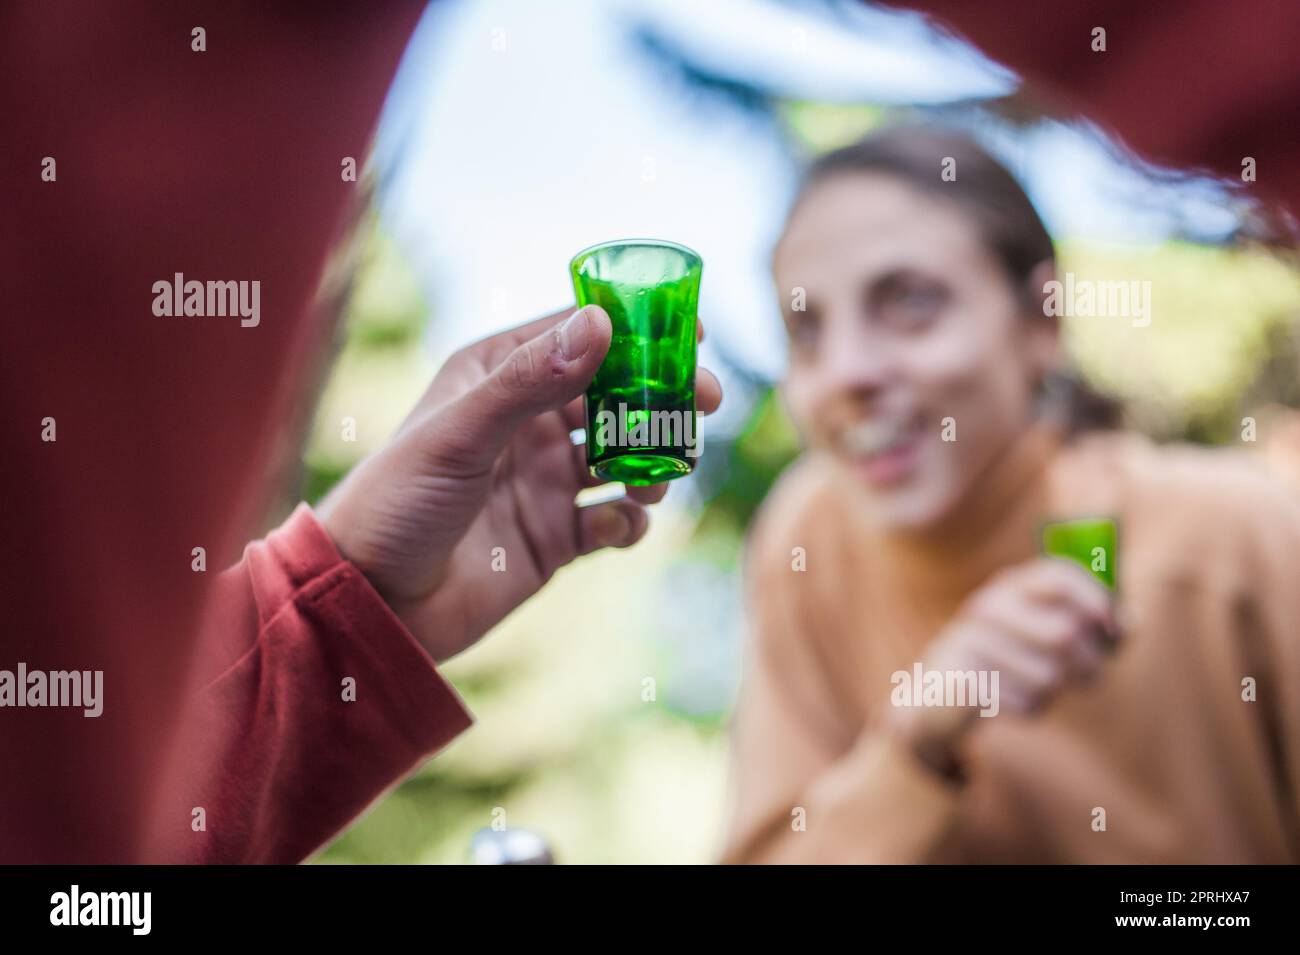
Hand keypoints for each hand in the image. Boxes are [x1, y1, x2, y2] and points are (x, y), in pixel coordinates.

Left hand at [316, 304, 721, 661]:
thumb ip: (531, 382)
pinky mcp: (554, 537)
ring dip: (651, 464)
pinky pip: (612, 520)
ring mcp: (542, 481)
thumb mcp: (460, 433)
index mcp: (496, 376)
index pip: (578, 335)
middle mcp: (525, 423)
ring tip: (654, 481)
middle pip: (615, 397)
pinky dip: (626, 522)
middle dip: (662, 400)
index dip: (638, 331)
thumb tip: (602, 324)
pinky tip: (614, 528)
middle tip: (703, 403)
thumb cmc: (395, 501)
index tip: (694, 334)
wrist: (371, 603)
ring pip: (624, 458)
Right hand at [889, 557, 1116, 772]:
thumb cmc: (1015, 652)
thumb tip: (1130, 623)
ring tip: (1040, 683)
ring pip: (1049, 677)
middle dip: (1089, 662)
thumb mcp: (1048, 625)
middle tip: (1089, 672)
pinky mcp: (964, 682)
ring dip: (1057, 689)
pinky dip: (1031, 708)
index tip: (1116, 627)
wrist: (944, 687)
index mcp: (1013, 584)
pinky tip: (1013, 698)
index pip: (1061, 577)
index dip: (1096, 600)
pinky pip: (1026, 704)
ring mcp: (971, 643)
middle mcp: (988, 606)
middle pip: (1063, 634)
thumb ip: (1095, 619)